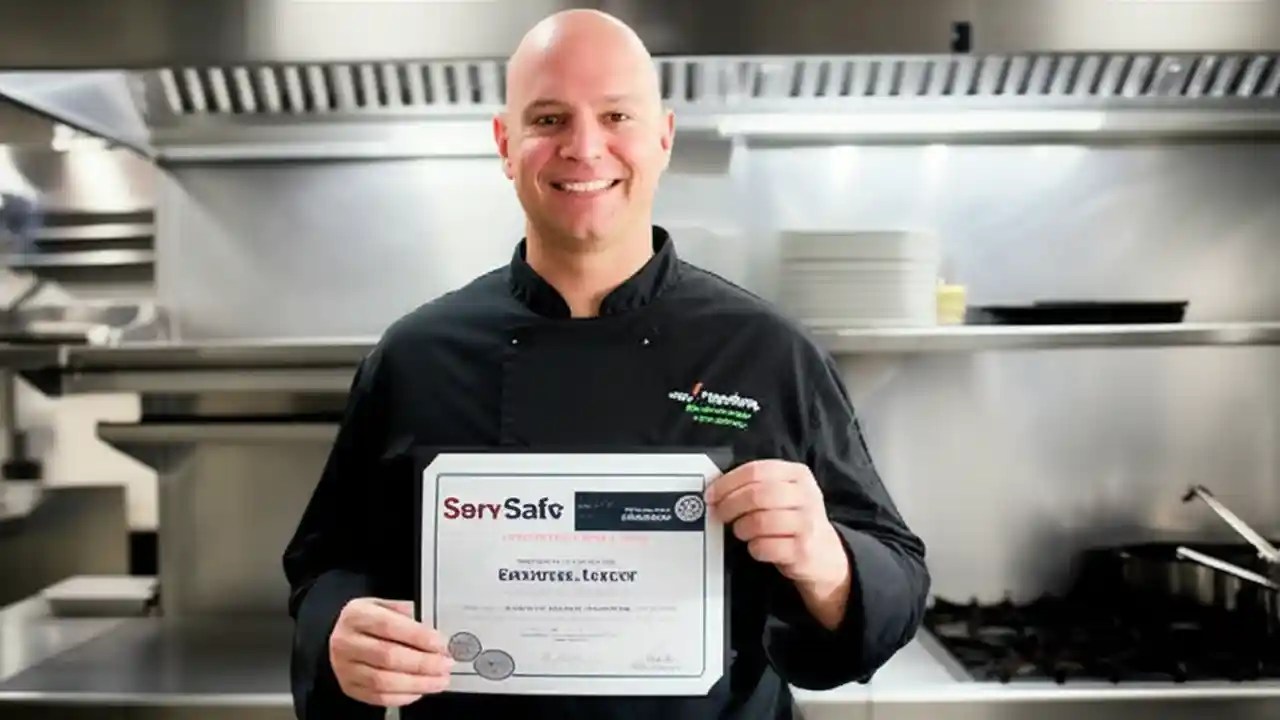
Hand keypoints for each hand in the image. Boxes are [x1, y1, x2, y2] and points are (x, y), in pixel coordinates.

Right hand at [329, 598, 452, 706]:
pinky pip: (379, 698)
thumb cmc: (368, 621)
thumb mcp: (384, 605)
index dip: (419, 636)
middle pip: (388, 656)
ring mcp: (345, 668)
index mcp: (356, 615)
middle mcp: (346, 642)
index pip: (389, 626)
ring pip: (383, 682)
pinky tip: (421, 689)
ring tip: (440, 680)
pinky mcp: (350, 688)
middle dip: (423, 663)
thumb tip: (433, 632)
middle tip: (446, 664)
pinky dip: (404, 696)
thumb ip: (407, 614)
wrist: (342, 637)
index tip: (441, 644)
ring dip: (418, 683)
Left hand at [706, 460, 851, 627]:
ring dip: (741, 528)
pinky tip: (756, 546)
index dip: (727, 483)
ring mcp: (807, 524)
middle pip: (756, 495)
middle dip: (729, 505)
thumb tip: (717, 488)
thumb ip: (757, 485)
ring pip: (758, 521)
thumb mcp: (785, 493)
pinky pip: (764, 546)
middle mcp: (806, 496)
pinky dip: (753, 547)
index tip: (712, 494)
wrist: (826, 555)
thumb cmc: (795, 520)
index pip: (756, 471)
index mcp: (798, 475)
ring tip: (740, 530)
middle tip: (719, 513)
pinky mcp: (803, 550)